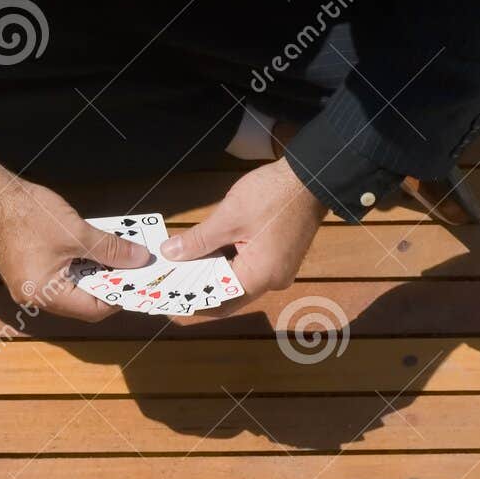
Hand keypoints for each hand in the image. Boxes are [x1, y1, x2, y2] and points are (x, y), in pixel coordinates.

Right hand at [0, 162, 151, 322]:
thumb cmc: (29, 215)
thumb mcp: (76, 232)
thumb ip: (110, 249)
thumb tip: (139, 259)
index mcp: (45, 295)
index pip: (92, 310)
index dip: (119, 297)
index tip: (140, 281)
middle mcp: (35, 297)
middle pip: (82, 300)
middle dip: (109, 283)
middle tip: (133, 266)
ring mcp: (28, 285)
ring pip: (71, 286)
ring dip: (94, 271)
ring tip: (117, 254)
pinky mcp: (25, 270)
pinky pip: (59, 276)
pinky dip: (78, 265)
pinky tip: (93, 247)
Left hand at [161, 157, 325, 315]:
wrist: (312, 176)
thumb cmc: (272, 195)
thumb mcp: (228, 217)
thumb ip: (198, 240)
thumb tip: (169, 253)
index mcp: (260, 276)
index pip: (220, 303)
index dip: (192, 301)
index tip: (167, 296)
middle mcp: (271, 280)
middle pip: (227, 292)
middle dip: (197, 284)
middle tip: (167, 276)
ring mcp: (277, 268)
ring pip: (235, 278)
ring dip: (209, 270)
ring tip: (179, 262)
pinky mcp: (278, 256)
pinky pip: (246, 266)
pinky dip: (224, 260)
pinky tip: (202, 249)